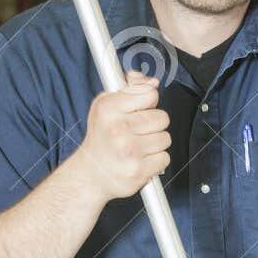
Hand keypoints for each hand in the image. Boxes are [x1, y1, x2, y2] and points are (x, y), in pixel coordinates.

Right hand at [75, 69, 171, 202]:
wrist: (91, 175)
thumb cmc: (102, 138)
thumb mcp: (107, 106)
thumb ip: (131, 89)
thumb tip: (153, 82)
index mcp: (109, 108)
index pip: (150, 94)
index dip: (148, 102)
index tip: (139, 110)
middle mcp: (118, 129)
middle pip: (162, 118)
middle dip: (154, 124)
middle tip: (138, 132)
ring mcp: (129, 151)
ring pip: (165, 138)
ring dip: (156, 143)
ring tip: (138, 146)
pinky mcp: (138, 170)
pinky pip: (165, 158)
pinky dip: (156, 160)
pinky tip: (141, 160)